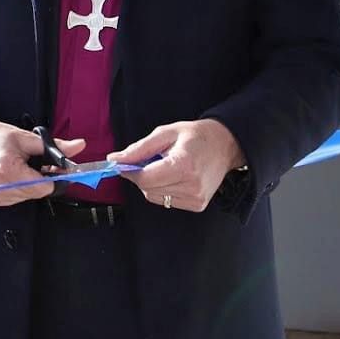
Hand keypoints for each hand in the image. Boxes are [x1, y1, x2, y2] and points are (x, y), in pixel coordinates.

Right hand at [0, 113, 84, 207]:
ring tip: (15, 167)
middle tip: (30, 163)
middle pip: (36, 193)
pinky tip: (5, 175)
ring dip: (27, 185)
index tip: (53, 168)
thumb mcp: (25, 137)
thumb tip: (79, 147)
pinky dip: (14, 189)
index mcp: (8, 170)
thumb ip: (54, 147)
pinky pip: (12, 200)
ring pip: (25, 198)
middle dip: (39, 179)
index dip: (53, 177)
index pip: (44, 187)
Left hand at [108, 118, 245, 211]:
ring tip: (165, 167)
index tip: (126, 162)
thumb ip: (138, 149)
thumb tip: (114, 159)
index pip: (145, 179)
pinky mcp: (197, 205)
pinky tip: (174, 177)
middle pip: (148, 189)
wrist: (225, 145)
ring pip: (154, 197)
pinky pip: (166, 201)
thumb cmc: (195, 136)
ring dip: (152, 183)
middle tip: (150, 160)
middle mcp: (191, 186)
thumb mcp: (164, 134)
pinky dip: (163, 189)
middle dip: (141, 175)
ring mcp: (196, 198)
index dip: (130, 171)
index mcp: (183, 166)